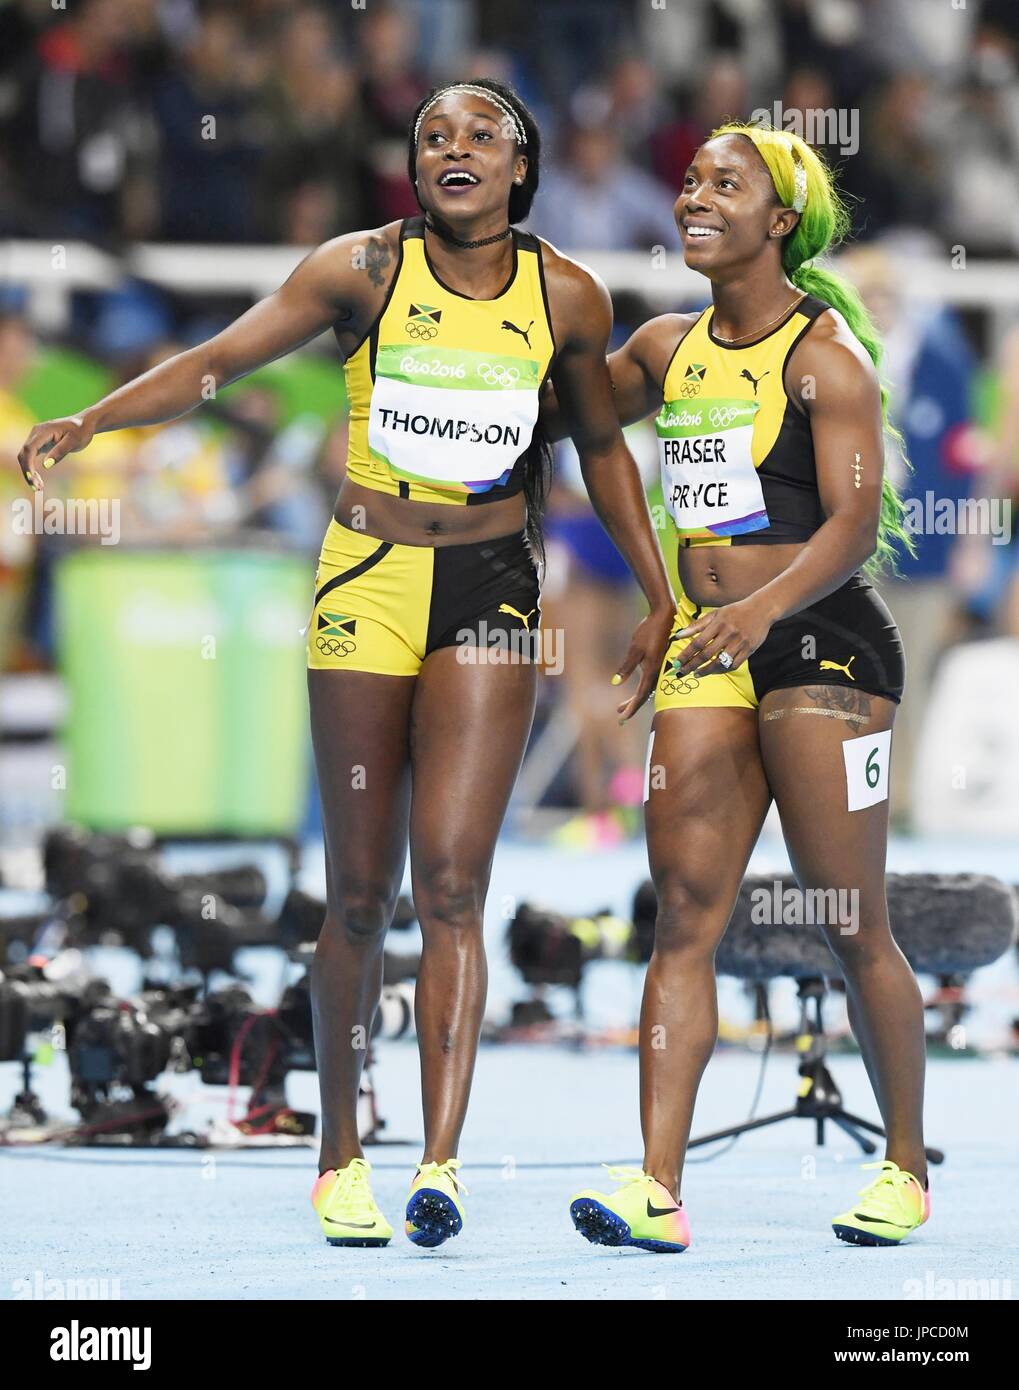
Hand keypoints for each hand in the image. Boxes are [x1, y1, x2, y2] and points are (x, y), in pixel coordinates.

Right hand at [17, 414, 94, 491]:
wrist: (84, 424)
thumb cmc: (81, 431)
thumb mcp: (74, 441)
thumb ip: (60, 452)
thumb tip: (46, 465)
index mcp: (43, 431)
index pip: (29, 448)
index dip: (28, 464)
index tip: (32, 478)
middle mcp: (36, 433)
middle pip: (24, 454)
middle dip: (28, 472)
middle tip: (37, 488)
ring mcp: (36, 438)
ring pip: (25, 457)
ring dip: (29, 473)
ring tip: (38, 488)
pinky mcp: (39, 444)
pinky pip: (31, 458)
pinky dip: (32, 470)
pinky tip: (38, 481)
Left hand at [612, 604, 674, 721]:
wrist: (664, 616)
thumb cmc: (648, 631)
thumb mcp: (635, 649)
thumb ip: (627, 667)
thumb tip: (615, 683)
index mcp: (652, 671)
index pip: (641, 696)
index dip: (631, 708)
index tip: (621, 718)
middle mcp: (657, 672)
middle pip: (644, 695)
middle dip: (631, 706)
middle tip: (619, 716)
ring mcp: (659, 667)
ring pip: (647, 689)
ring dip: (634, 698)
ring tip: (620, 706)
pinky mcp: (658, 662)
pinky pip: (649, 682)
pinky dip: (641, 689)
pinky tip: (636, 690)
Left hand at [674, 594, 774, 677]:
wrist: (762, 609)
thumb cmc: (735, 611)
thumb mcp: (715, 613)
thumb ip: (697, 625)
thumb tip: (678, 635)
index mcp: (718, 623)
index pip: (698, 642)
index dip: (686, 654)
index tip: (677, 663)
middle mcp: (728, 633)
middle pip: (707, 654)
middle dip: (692, 665)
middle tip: (682, 672)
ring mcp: (739, 642)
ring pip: (720, 662)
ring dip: (706, 671)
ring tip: (696, 673)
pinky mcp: (749, 650)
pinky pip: (733, 665)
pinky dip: (722, 670)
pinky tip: (713, 671)